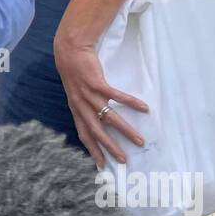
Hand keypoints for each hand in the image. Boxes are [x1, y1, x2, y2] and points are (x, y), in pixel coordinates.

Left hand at [53, 34, 148, 168]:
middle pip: (96, 131)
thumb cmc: (76, 72)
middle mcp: (81, 105)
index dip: (92, 150)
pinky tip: (144, 108)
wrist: (70, 50)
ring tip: (139, 140)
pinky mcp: (96, 82)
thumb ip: (85, 106)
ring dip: (125, 130)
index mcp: (76, 110)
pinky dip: (130, 102)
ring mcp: (88, 94)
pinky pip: (116, 96)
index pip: (83, 135)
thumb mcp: (76, 93)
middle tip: (123, 160)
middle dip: (110, 147)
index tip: (101, 165)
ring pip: (109, 117)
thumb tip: (99, 119)